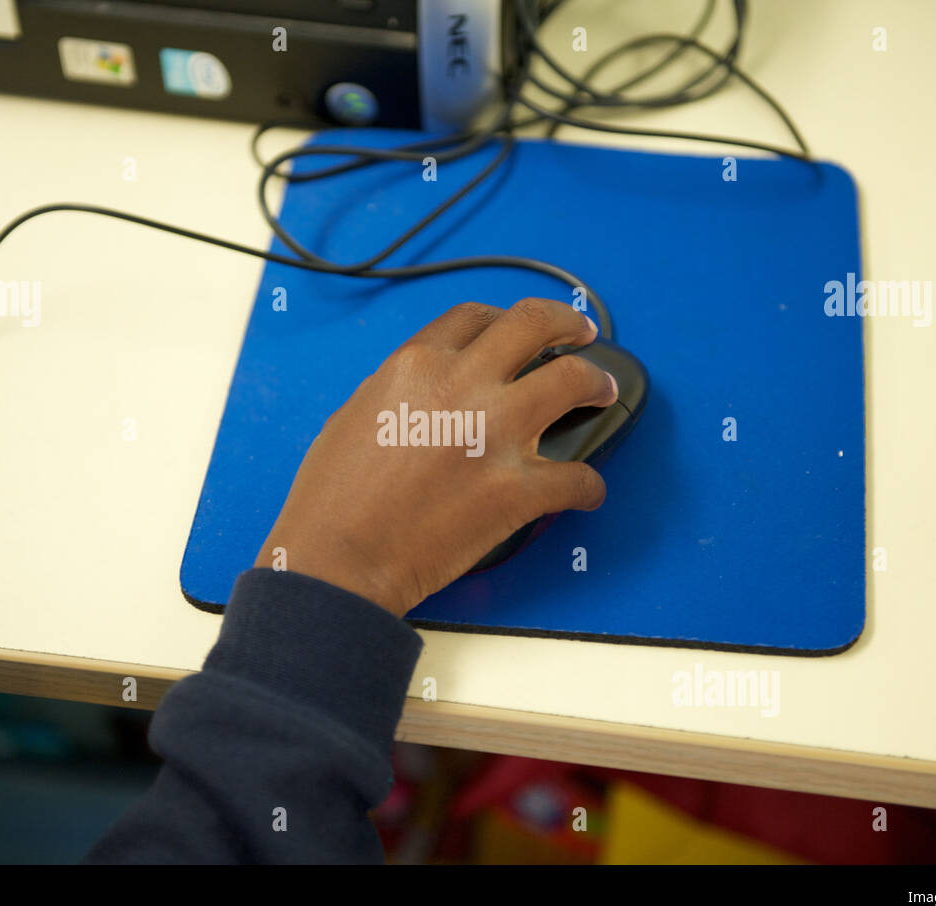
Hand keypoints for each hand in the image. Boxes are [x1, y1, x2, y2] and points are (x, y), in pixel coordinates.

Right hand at [254, 298, 619, 616]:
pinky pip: (578, 477)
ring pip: (574, 382)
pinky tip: (587, 491)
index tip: (518, 331)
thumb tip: (429, 392)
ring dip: (596, 384)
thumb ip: (401, 389)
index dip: (504, 320)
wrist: (340, 558)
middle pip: (536, 325)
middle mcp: (463, 385)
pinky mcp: (518, 490)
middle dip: (568, 323)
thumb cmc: (332, 498)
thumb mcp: (355, 413)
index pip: (475, 317)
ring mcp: (496, 435)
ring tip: (603, 392)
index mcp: (418, 364)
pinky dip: (590, 485)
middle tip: (582, 334)